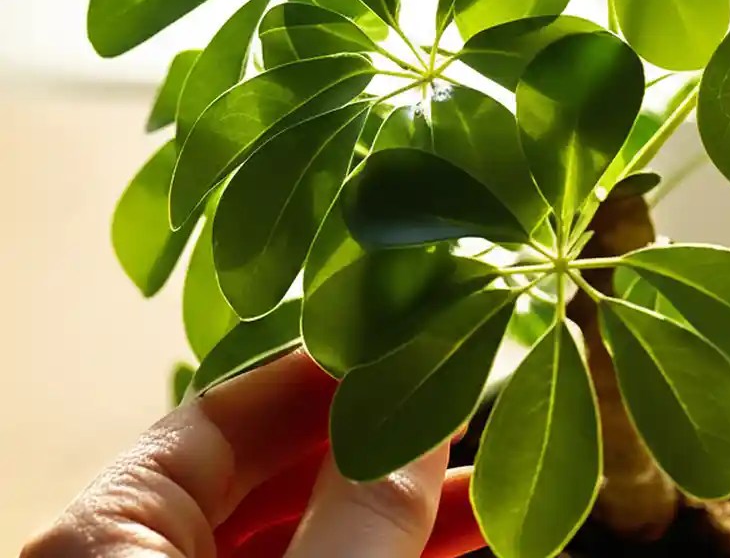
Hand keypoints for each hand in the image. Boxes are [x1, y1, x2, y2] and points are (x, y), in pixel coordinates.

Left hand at [21, 352, 483, 557]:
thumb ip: (363, 513)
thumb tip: (424, 410)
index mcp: (102, 541)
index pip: (221, 417)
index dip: (322, 373)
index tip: (408, 338)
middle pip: (269, 477)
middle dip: (374, 444)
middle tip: (461, 403)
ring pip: (299, 539)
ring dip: (390, 512)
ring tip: (482, 483)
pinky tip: (453, 539)